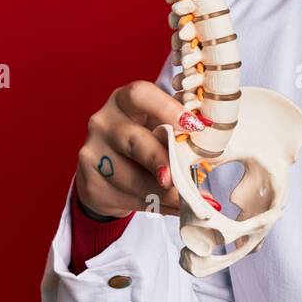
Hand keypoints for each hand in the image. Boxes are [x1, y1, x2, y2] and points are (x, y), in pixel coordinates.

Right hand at [75, 81, 197, 218]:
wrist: (105, 171)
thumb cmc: (143, 142)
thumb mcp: (156, 129)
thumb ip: (177, 135)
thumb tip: (211, 156)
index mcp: (125, 101)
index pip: (140, 94)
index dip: (167, 108)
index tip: (194, 126)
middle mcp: (104, 121)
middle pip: (133, 140)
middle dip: (159, 160)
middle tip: (177, 177)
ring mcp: (93, 151)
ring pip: (130, 176)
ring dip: (162, 193)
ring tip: (186, 200)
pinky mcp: (90, 181)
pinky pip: (126, 196)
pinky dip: (154, 205)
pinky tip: (171, 207)